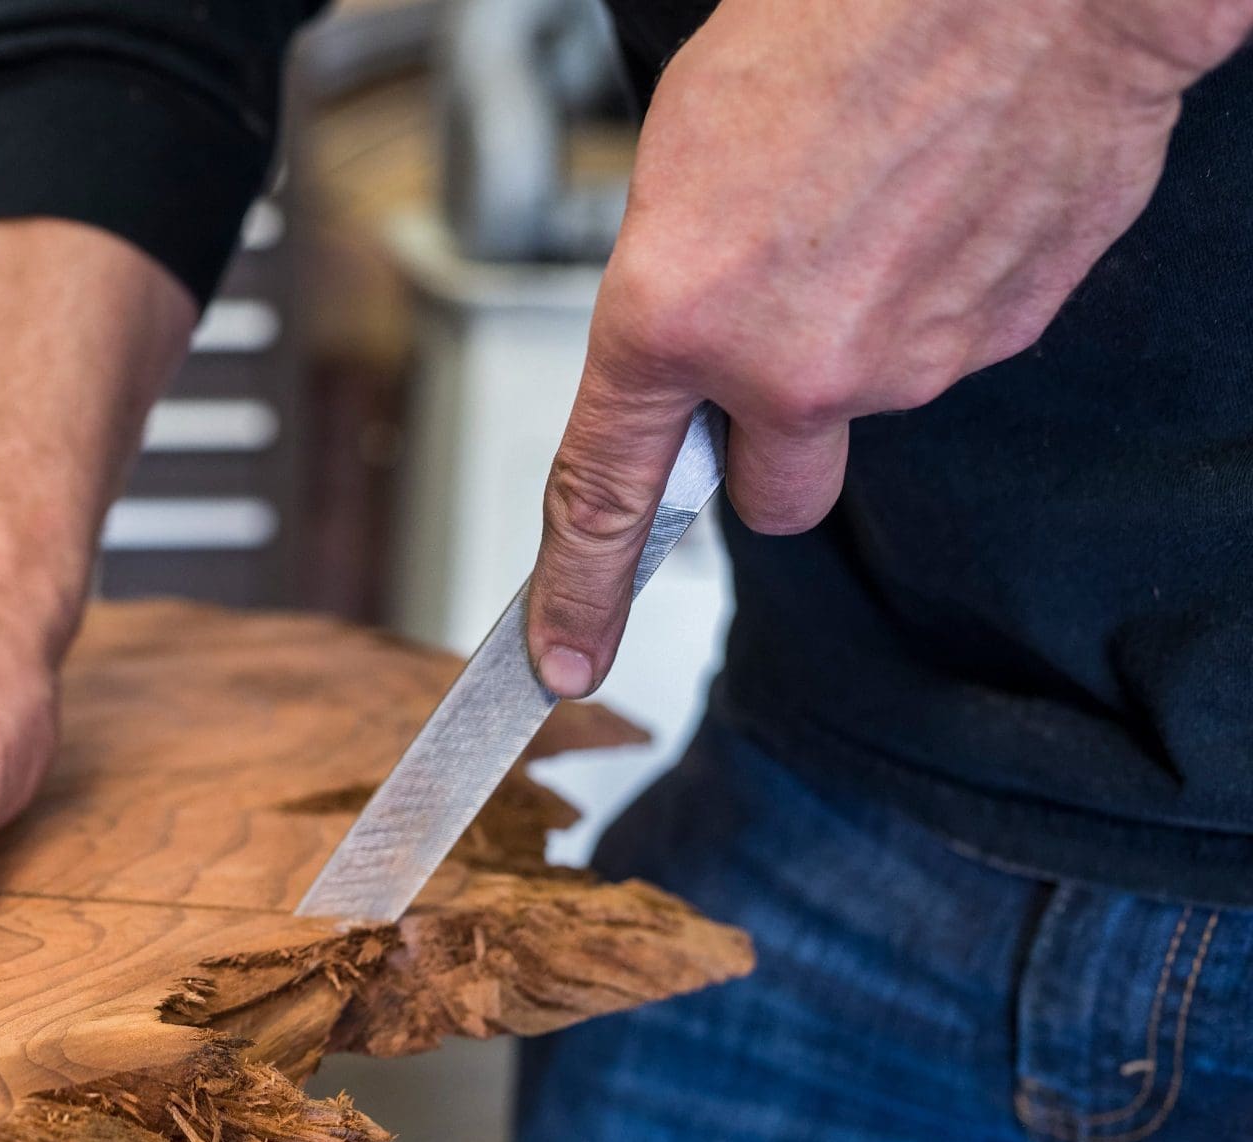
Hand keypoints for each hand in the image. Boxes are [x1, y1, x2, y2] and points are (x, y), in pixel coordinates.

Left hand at [524, 0, 1252, 696]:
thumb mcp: (686, 149)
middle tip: (782, 347)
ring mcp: (906, 365)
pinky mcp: (997, 339)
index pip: (605, 497)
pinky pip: (946, 351)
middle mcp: (791, 367)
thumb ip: (675, 285)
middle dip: (767, 446)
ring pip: (866, 408)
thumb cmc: (844, 21)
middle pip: (772, 495)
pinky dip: (936, 299)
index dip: (581, 592)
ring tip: (874, 210)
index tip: (566, 655)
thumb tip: (688, 336)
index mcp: (676, 313)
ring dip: (861, 343)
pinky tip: (937, 209)